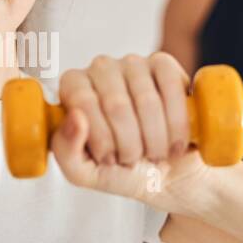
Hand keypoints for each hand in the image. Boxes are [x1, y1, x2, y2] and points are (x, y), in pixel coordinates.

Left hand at [50, 53, 208, 202]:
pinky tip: (175, 143)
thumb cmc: (119, 170)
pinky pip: (172, 87)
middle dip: (129, 144)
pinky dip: (177, 124)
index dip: (100, 137)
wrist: (165, 178)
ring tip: (155, 154)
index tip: (109, 159)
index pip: (82, 101)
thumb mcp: (83, 172)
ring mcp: (133, 64)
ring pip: (147, 100)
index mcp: (73, 88)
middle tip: (134, 160)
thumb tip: (75, 117)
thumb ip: (65, 149)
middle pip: (116, 104)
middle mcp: (100, 69)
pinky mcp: (164, 65)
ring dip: (155, 140)